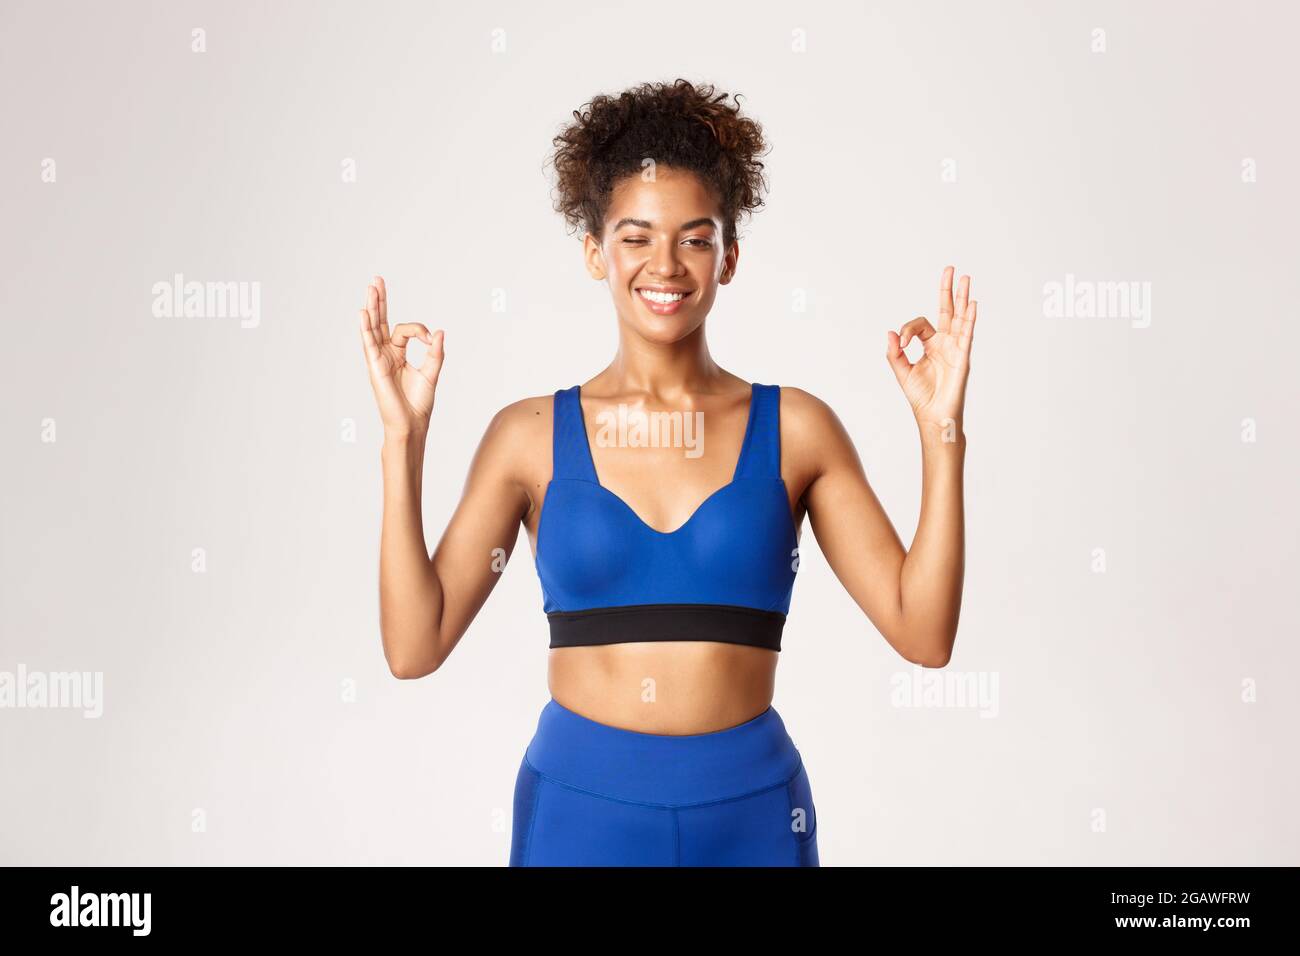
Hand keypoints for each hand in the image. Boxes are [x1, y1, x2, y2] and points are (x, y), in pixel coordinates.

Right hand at [358, 276, 443, 436]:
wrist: (412, 423)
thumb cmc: (419, 403)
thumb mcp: (431, 373)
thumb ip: (435, 352)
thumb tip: (439, 332)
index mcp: (398, 355)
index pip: (404, 330)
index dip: (419, 330)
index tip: (430, 339)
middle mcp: (386, 354)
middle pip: (380, 322)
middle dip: (380, 301)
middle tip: (377, 280)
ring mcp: (378, 360)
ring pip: (373, 328)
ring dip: (372, 307)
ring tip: (371, 287)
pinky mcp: (375, 367)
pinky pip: (369, 344)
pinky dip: (366, 328)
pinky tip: (363, 313)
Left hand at [886, 265, 976, 429]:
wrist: (933, 415)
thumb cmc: (921, 397)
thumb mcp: (901, 371)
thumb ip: (894, 352)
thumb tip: (890, 332)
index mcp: (930, 345)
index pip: (921, 324)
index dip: (908, 329)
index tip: (901, 343)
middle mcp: (945, 343)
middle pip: (947, 311)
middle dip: (948, 290)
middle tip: (950, 269)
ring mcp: (955, 348)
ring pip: (960, 317)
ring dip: (962, 298)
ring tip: (965, 278)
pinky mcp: (962, 357)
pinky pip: (966, 334)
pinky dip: (968, 319)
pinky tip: (971, 303)